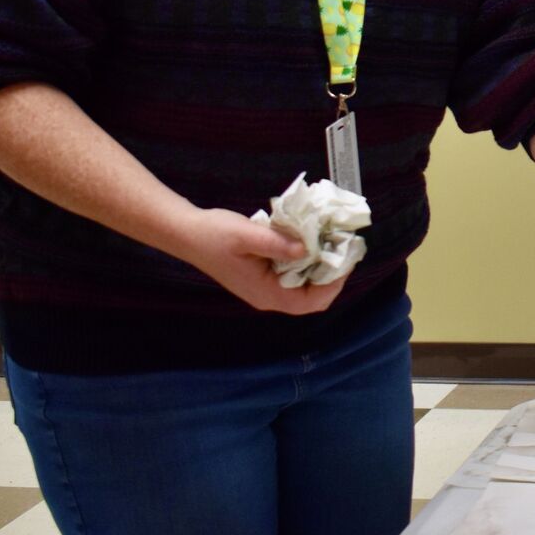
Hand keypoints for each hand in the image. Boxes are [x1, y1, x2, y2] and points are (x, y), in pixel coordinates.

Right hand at [168, 208, 344, 314]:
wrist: (188, 232)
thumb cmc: (215, 234)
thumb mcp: (248, 234)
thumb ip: (278, 243)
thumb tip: (308, 249)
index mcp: (266, 293)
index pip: (311, 302)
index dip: (333, 283)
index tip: (345, 257)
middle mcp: (268, 296)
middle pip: (312, 298)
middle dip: (331, 276)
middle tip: (343, 248)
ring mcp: (265, 287)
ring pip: (304, 287)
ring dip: (321, 268)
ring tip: (332, 242)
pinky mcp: (264, 276)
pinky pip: (293, 275)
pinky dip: (307, 262)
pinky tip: (311, 241)